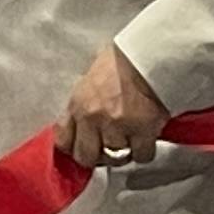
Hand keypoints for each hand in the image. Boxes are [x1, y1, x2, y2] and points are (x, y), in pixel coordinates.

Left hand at [57, 43, 168, 171]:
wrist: (151, 56)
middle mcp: (93, 118)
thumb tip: (81, 120)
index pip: (63, 141)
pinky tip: (148, 138)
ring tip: (132, 138)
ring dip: (125, 151)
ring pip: (116, 158)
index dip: (74, 148)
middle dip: (98, 157)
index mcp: (78, 104)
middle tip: (109, 150)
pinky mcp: (142, 131)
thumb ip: (84, 102)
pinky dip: (146, 150)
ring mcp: (117, 126)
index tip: (83, 148)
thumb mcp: (91, 78)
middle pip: (86, 157)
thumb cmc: (124, 61)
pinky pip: (141, 155)